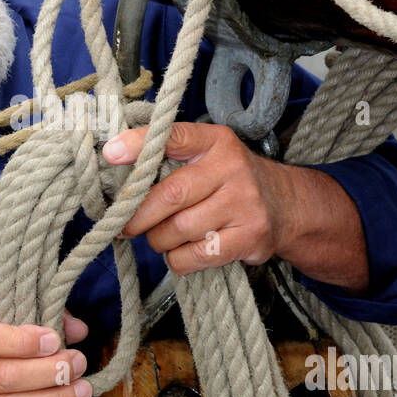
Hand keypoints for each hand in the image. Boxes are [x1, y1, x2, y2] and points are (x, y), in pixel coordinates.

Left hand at [103, 121, 367, 290]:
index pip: (174, 137)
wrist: (287, 206)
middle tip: (123, 225)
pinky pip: (195, 256)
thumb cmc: (228, 181)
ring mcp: (244, 203)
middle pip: (170, 194)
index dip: (140, 145)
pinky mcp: (250, 236)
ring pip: (179, 229)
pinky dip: (177, 259)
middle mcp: (232, 168)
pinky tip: (180, 253)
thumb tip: (111, 168)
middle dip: (138, 215)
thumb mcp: (207, 156)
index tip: (109, 153)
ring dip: (159, 239)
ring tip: (161, 237)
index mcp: (215, 141)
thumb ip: (169, 157)